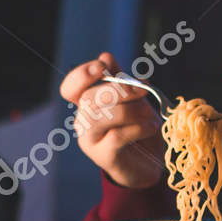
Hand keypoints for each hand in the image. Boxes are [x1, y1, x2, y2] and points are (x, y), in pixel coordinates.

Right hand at [57, 53, 164, 188]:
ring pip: (103, 116)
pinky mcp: (103, 156)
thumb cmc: (137, 128)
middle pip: (90, 98)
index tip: (102, 67)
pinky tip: (151, 127)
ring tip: (150, 115)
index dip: (81, 75)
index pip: (70, 88)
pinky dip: (139, 127)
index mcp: (86, 105)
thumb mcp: (132, 100)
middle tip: (144, 89)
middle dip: (120, 90)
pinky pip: (118, 135)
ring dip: (132, 110)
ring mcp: (90, 140)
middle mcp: (83, 121)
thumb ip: (119, 80)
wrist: (147, 164)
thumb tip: (105, 56)